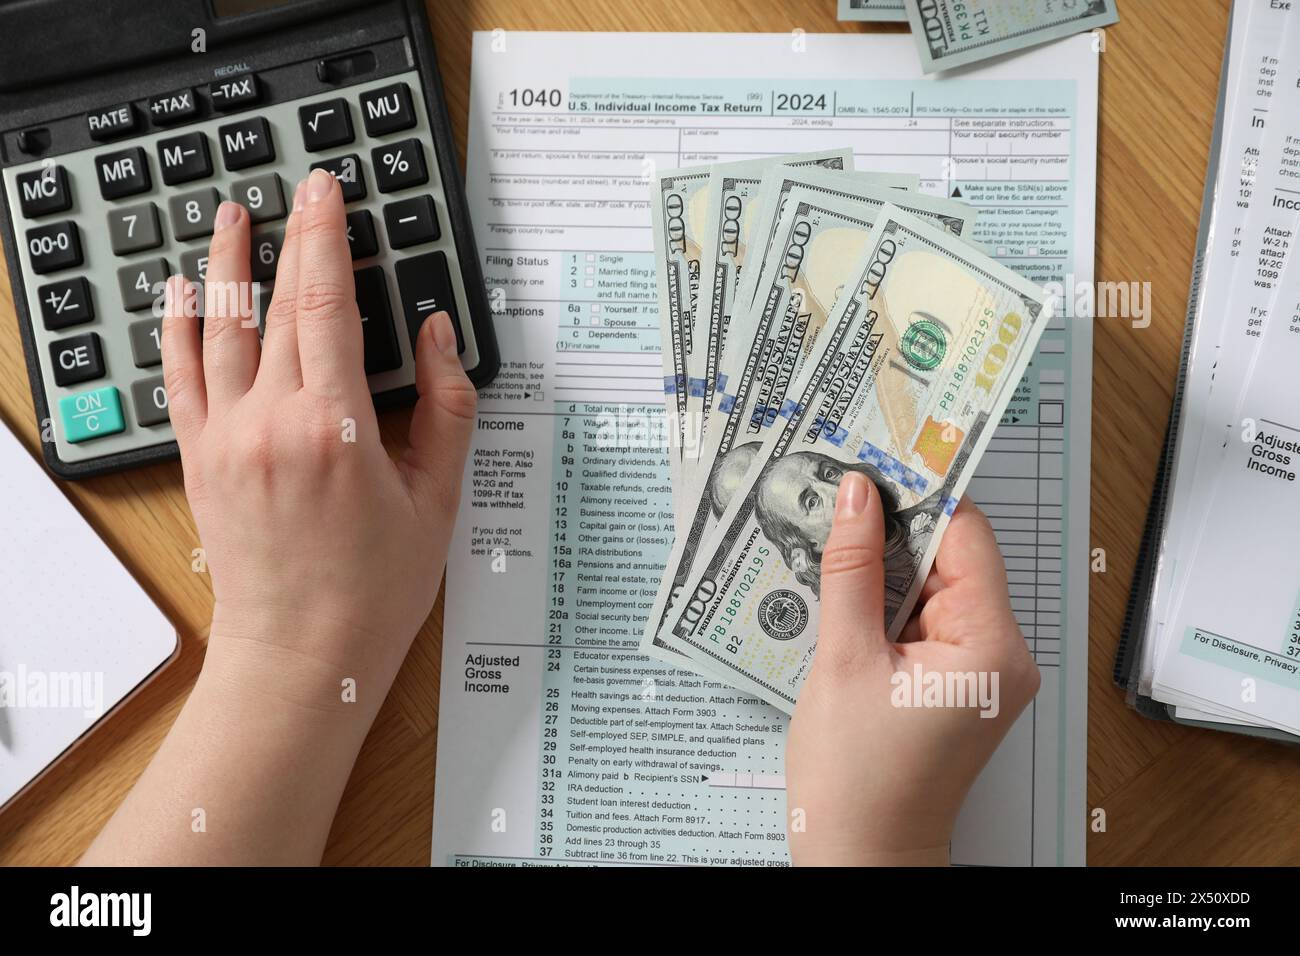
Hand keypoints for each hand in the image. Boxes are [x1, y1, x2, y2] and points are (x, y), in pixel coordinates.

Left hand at [162, 167, 476, 714]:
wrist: (301, 653)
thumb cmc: (375, 587)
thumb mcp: (438, 498)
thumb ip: (446, 408)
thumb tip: (438, 337)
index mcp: (335, 428)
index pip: (327, 305)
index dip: (327, 239)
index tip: (327, 194)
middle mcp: (271, 423)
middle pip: (277, 306)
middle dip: (290, 239)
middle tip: (299, 191)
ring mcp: (227, 439)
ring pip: (220, 330)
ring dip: (226, 267)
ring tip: (232, 219)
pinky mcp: (202, 460)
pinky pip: (181, 379)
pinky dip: (178, 330)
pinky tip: (180, 295)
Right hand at [785, 473, 1039, 865]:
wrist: (859, 857)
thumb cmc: (856, 783)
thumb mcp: (842, 659)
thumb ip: (851, 569)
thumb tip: (856, 497)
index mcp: (991, 647)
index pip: (967, 537)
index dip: (919, 493)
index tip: (876, 458)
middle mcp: (1002, 655)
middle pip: (950, 559)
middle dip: (892, 531)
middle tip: (837, 498)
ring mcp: (984, 670)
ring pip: (932, 586)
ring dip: (882, 569)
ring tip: (829, 549)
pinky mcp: (959, 682)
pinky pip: (925, 620)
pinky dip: (885, 604)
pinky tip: (843, 597)